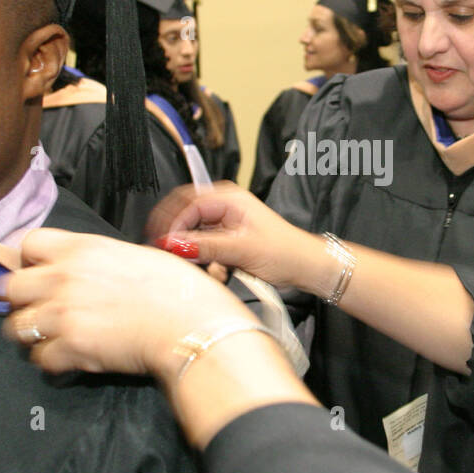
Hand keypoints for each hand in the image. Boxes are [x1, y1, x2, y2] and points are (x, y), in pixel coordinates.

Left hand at [0, 228, 254, 380]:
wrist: (192, 325)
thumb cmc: (179, 290)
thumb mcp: (136, 255)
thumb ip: (99, 260)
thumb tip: (89, 272)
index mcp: (81, 248)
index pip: (27, 243)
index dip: (31, 260)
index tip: (42, 272)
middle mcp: (63, 277)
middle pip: (8, 288)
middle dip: (22, 301)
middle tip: (43, 310)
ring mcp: (62, 314)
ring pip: (16, 328)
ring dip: (33, 334)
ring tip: (57, 337)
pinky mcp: (70, 348)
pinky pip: (40, 358)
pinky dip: (54, 361)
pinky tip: (73, 357)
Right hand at [147, 182, 329, 292]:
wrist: (306, 267)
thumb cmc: (285, 252)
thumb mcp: (241, 249)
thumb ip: (205, 246)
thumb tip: (173, 243)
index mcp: (229, 199)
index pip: (187, 204)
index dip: (173, 224)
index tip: (167, 245)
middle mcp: (225, 207)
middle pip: (186, 217)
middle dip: (181, 239)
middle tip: (173, 256)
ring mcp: (226, 225)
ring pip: (195, 236)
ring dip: (198, 255)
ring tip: (211, 270)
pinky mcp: (228, 241)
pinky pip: (205, 249)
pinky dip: (208, 263)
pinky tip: (220, 274)